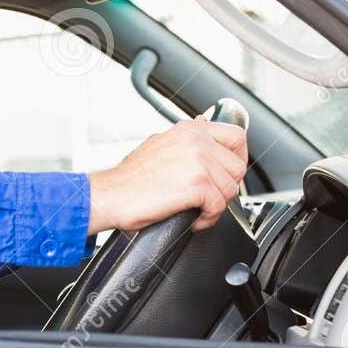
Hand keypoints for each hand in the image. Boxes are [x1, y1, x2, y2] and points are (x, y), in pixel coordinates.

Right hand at [87, 119, 247, 234]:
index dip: (238, 158)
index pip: (236, 136)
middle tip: (208, 198)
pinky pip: (218, 206)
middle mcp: (196, 140)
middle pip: (237, 167)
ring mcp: (198, 160)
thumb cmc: (129, 178)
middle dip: (226, 188)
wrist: (110, 195)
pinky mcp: (197, 183)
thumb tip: (204, 128)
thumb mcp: (159, 145)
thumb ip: (187, 140)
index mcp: (190, 129)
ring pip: (231, 189)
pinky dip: (207, 219)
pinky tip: (192, 219)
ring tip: (196, 211)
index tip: (228, 174)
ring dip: (216, 206)